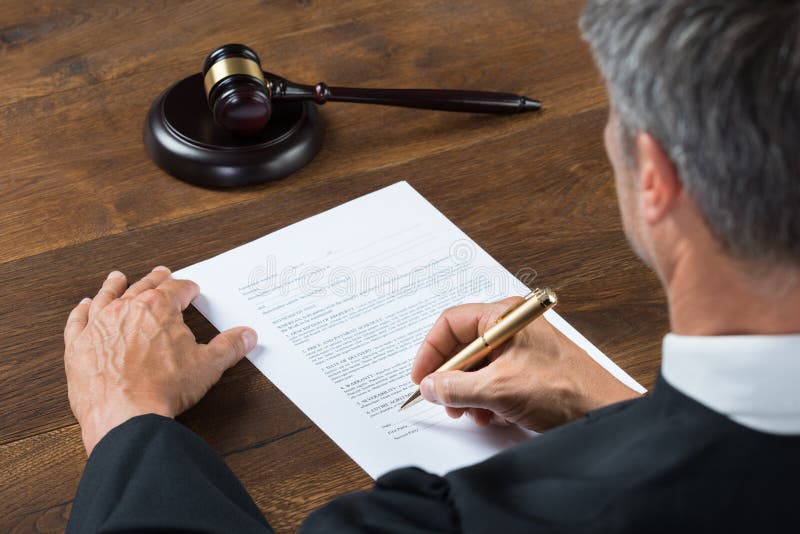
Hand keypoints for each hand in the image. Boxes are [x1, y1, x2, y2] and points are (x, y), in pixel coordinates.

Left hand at [63, 266, 256, 454]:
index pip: (177, 289)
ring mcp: (99, 326)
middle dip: (155, 280)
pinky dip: (81, 311)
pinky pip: (77, 322)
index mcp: (159, 308)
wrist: (125, 416)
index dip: (187, 289)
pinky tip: (83, 305)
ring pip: (107, 297)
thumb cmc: (163, 389)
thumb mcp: (208, 366)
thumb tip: (247, 335)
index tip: (191, 290)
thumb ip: (229, 347)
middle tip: (161, 274)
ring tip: (118, 278)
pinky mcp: (79, 346)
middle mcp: (127, 309)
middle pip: (143, 287)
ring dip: (114, 286)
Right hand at [411, 297, 639, 431]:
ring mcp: (520, 349)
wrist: (603, 413)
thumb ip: (455, 387)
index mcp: (503, 317)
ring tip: (473, 413)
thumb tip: (430, 386)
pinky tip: (493, 416)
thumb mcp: (498, 390)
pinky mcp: (528, 370)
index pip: (450, 323)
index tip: (421, 378)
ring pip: (476, 367)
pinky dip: (486, 399)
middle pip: (462, 347)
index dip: (431, 351)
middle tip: (444, 401)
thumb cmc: (563, 389)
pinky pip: (494, 379)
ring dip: (468, 393)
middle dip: (451, 378)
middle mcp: (511, 328)